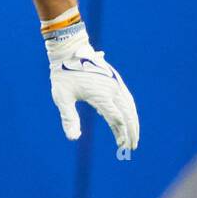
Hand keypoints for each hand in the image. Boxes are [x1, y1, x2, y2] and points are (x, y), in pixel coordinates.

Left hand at [48, 32, 139, 151]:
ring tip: (134, 137)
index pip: (116, 119)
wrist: (69, 50)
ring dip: (133, 122)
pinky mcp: (115, 79)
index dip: (120, 133)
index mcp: (101, 95)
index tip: (120, 145)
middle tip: (132, 147)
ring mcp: (115, 83)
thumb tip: (73, 138)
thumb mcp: (62, 98)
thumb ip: (69, 119)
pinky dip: (129, 111)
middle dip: (132, 131)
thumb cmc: (63, 75)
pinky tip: (127, 120)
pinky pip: (126, 98)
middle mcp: (112, 89)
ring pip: (130, 106)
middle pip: (128, 114)